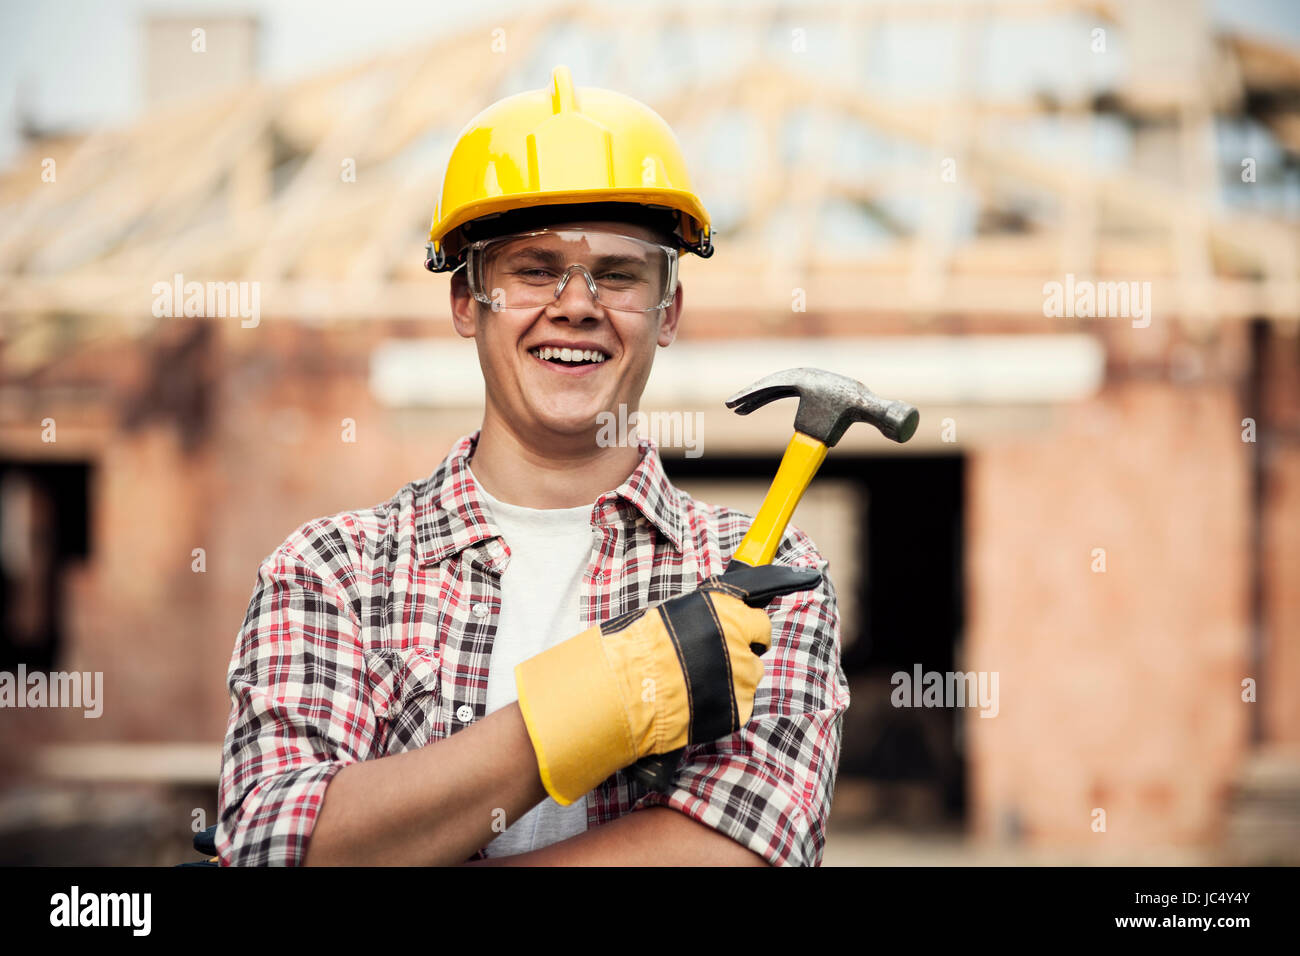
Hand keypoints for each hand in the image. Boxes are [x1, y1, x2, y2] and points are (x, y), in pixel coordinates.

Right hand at [514, 563, 821, 805]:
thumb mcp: (671, 615)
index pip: (760, 617)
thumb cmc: (638, 648)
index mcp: (726, 610)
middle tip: (715, 659)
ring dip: (734, 678)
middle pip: (759, 645)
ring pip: (751, 676)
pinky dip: (726, 704)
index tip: (752, 629)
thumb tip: (718, 612)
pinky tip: (699, 703)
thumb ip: (703, 615)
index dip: (751, 626)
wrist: (627, 690)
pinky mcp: (737, 708)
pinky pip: (740, 704)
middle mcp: (741, 639)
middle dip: (743, 650)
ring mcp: (742, 676)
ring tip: (700, 683)